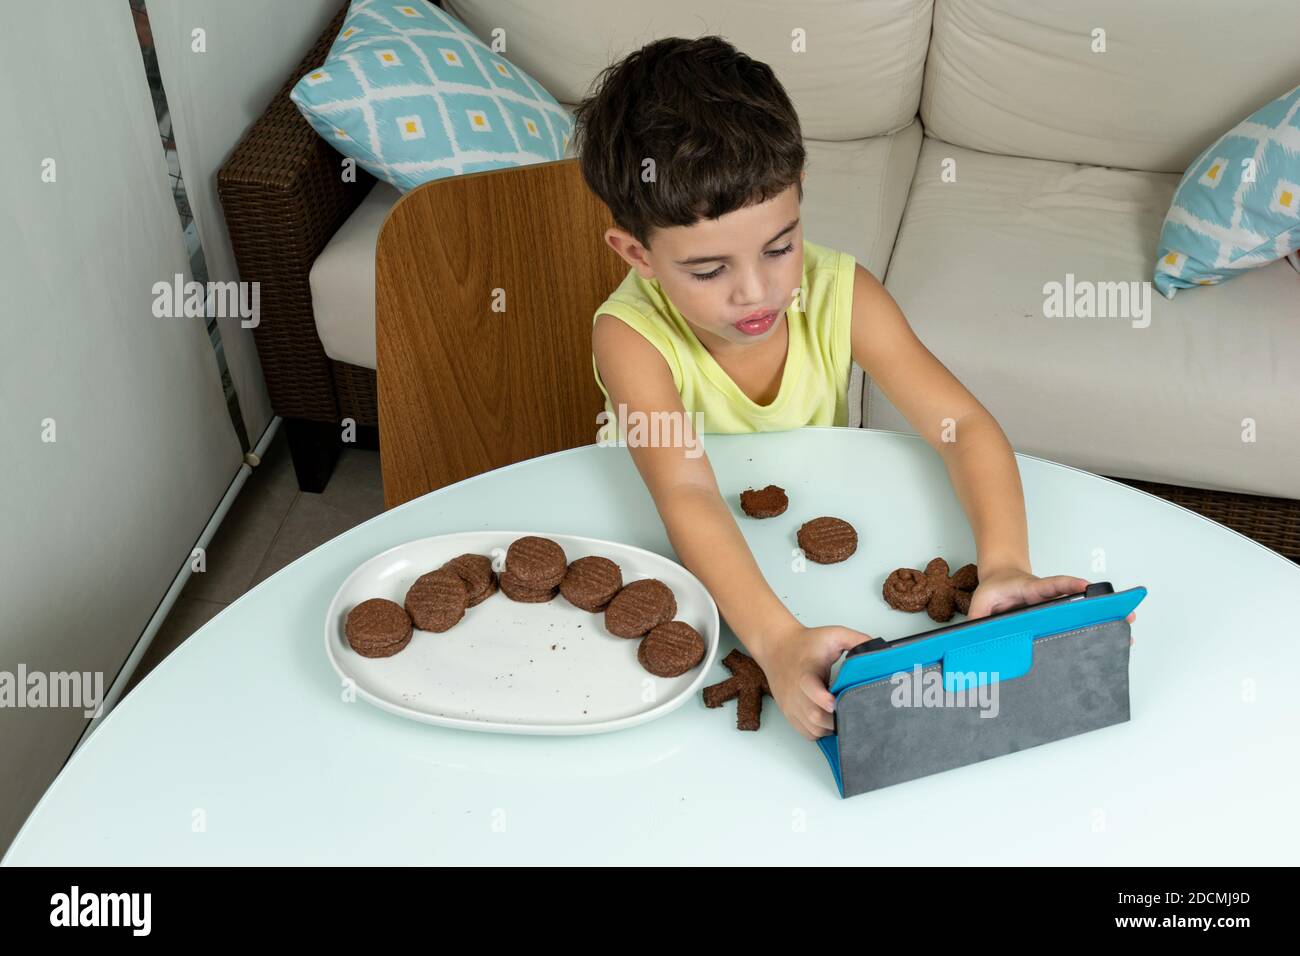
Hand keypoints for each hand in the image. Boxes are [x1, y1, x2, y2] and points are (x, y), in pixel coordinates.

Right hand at [754, 624, 869, 741]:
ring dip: (829, 727)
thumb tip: (879, 649)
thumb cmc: (805, 643)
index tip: (838, 702)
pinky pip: (806, 733)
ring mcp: (790, 705)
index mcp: (805, 672)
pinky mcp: (788, 712)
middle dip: (836, 719)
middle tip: (851, 713)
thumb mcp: (833, 635)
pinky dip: (819, 731)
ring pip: (812, 728)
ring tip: (841, 716)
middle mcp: (795, 691)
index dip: (826, 700)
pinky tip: (828, 720)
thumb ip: (856, 640)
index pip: (811, 690)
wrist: (777, 646)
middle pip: (814, 716)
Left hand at [968, 567, 1136, 630]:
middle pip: (1077, 599)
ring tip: (1126, 628)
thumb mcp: (981, 601)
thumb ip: (977, 618)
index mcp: (1031, 589)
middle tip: (1123, 611)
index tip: (1085, 585)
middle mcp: (1049, 597)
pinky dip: (1090, 628)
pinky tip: (1108, 640)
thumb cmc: (994, 590)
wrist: (1001, 579)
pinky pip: (1074, 621)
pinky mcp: (1056, 616)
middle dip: (1100, 605)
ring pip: (1080, 611)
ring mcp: (1055, 606)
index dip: (1068, 584)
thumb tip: (972, 637)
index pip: (1051, 585)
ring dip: (1102, 618)